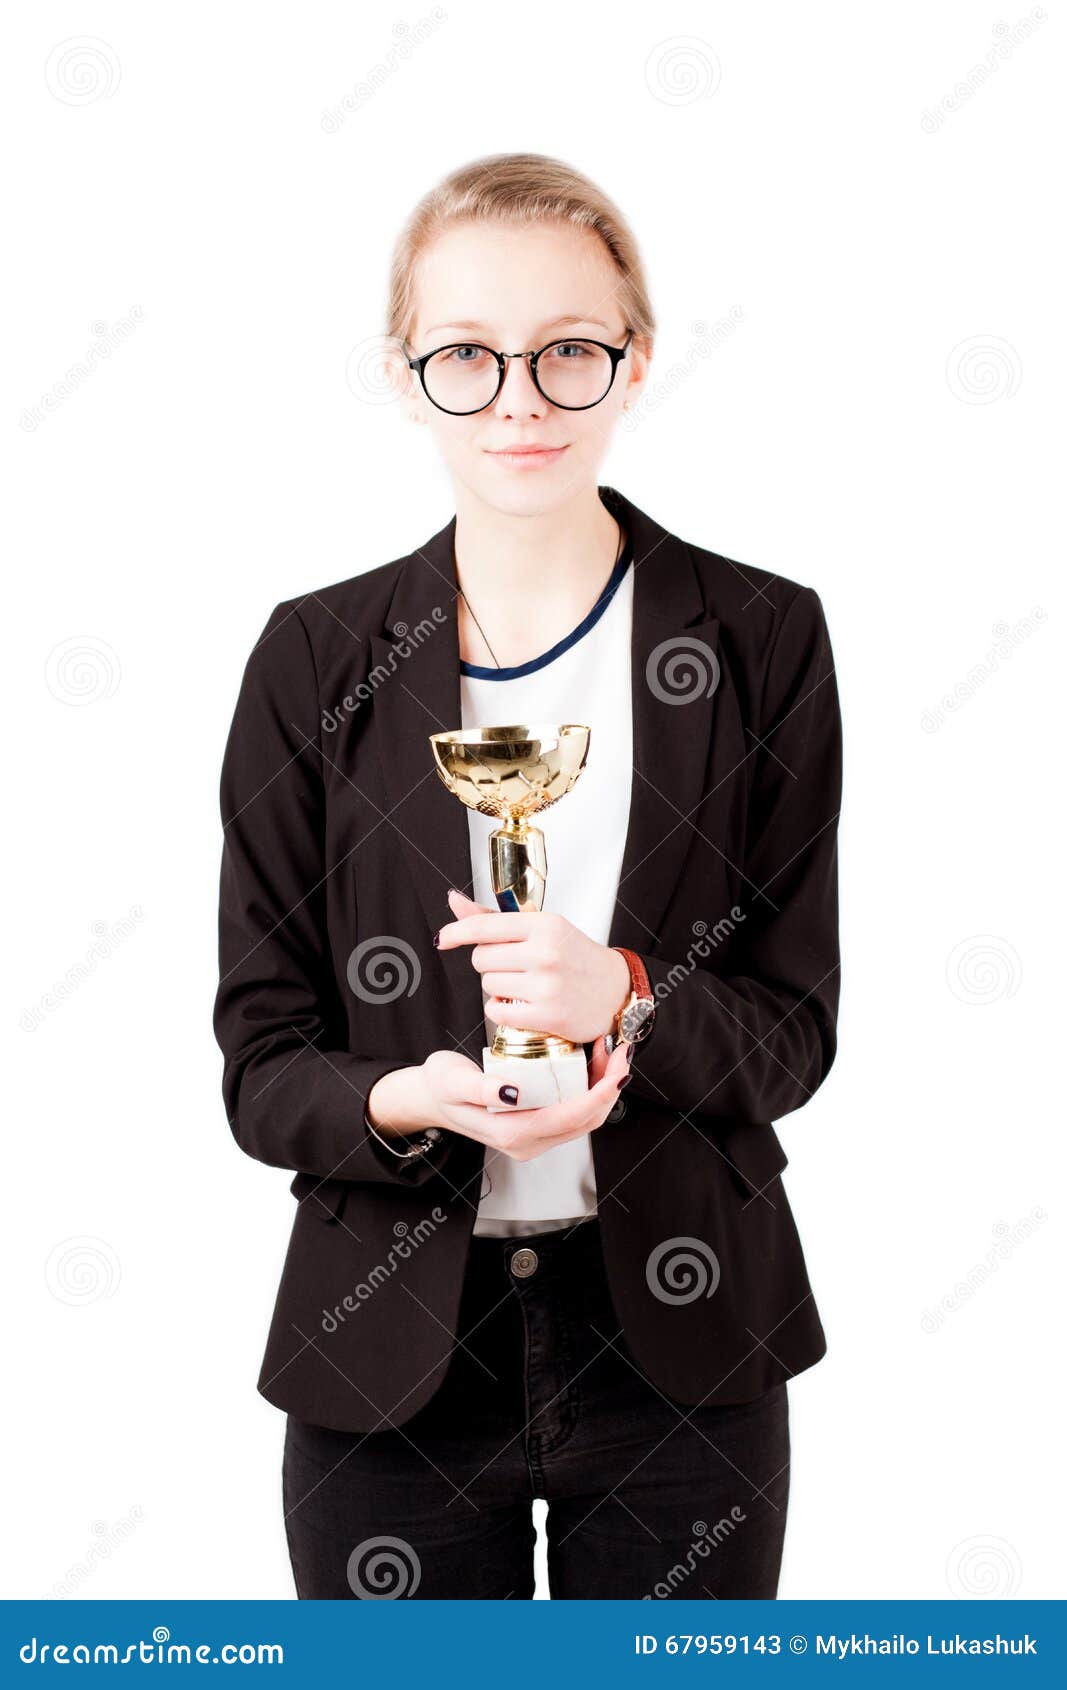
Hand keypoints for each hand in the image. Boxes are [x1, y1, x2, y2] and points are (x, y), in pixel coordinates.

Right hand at [366, 1039, 631, 1162]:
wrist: (431, 1097)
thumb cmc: (441, 1084)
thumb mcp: (453, 1081)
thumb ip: (480, 1087)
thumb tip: (512, 1091)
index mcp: (513, 1134)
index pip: (571, 1117)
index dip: (601, 1092)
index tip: (617, 1064)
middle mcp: (529, 1143)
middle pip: (586, 1120)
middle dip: (610, 1086)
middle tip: (619, 1049)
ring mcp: (535, 1138)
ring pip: (584, 1118)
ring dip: (603, 1087)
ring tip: (608, 1050)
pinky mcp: (538, 1127)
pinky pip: (573, 1112)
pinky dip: (589, 1088)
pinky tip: (590, 1061)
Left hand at [437, 887, 631, 1045]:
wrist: (615, 991)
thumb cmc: (576, 958)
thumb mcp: (542, 929)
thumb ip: (495, 919)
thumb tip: (454, 901)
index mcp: (544, 924)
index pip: (484, 926)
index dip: (457, 932)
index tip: (445, 939)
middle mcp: (545, 952)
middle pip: (481, 958)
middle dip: (491, 964)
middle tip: (517, 967)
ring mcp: (546, 984)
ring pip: (488, 985)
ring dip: (498, 989)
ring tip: (525, 987)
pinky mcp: (546, 1014)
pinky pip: (497, 1012)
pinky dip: (503, 1011)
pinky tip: (524, 1006)